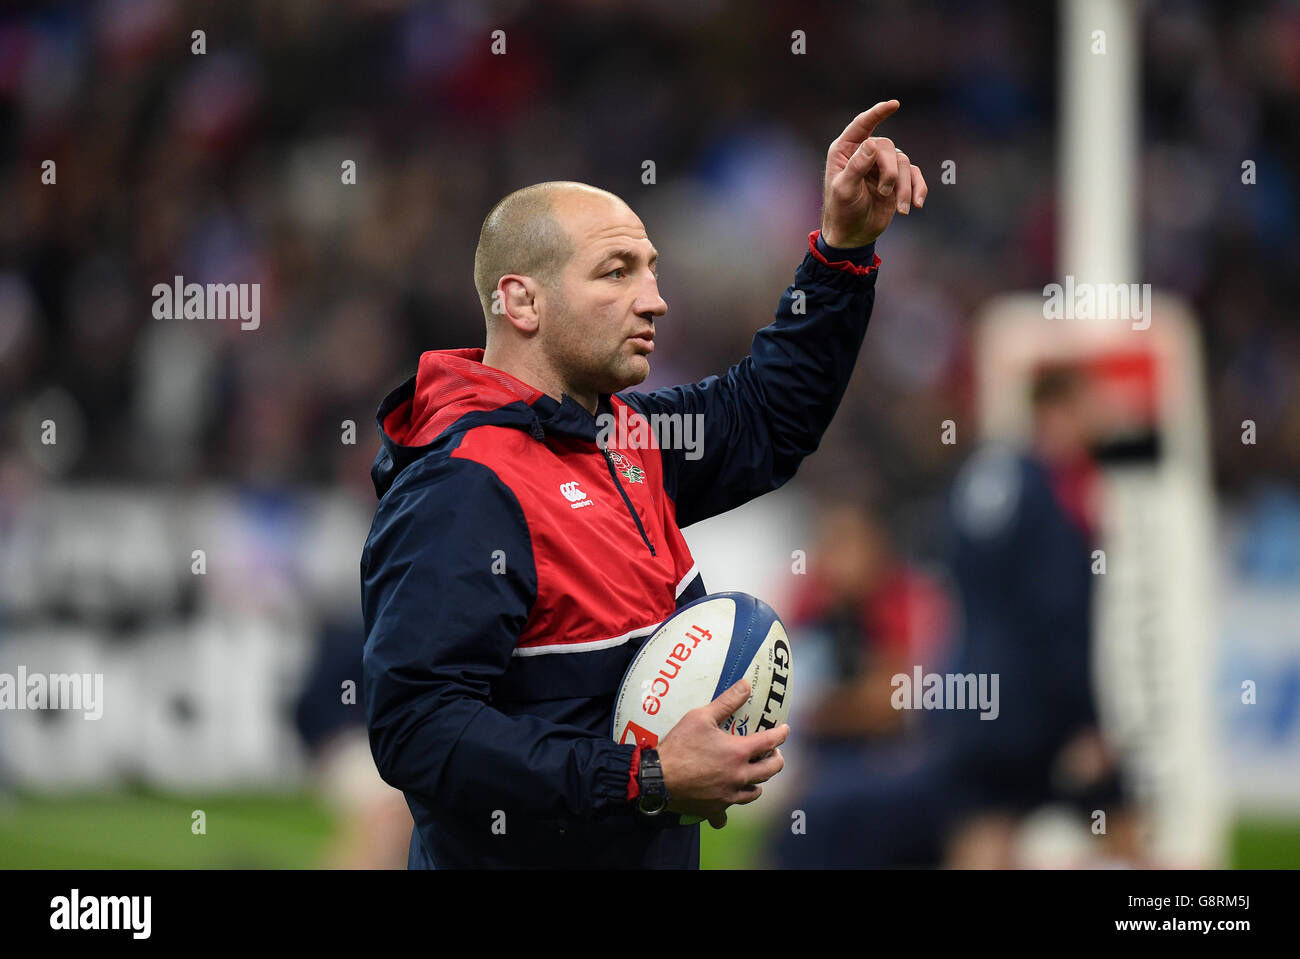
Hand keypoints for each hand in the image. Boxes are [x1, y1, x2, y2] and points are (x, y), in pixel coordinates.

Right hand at [655, 679, 788, 828]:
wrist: (657, 778)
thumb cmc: (679, 745)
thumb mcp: (700, 717)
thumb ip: (726, 702)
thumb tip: (745, 685)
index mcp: (738, 752)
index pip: (769, 741)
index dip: (780, 734)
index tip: (785, 730)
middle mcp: (739, 776)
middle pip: (770, 771)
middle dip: (776, 760)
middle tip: (773, 754)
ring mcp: (728, 795)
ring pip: (754, 793)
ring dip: (757, 783)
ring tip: (754, 776)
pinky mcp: (714, 809)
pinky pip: (726, 814)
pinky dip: (728, 808)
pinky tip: (725, 804)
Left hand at [821, 99, 926, 247]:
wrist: (853, 235)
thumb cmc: (841, 211)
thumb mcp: (845, 189)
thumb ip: (857, 166)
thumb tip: (873, 142)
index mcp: (845, 150)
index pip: (862, 125)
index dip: (878, 112)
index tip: (894, 104)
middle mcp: (865, 153)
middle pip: (888, 147)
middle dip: (890, 170)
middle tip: (884, 191)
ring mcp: (882, 166)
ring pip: (903, 162)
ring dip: (904, 186)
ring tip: (900, 209)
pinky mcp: (896, 181)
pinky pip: (915, 176)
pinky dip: (918, 189)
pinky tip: (917, 205)